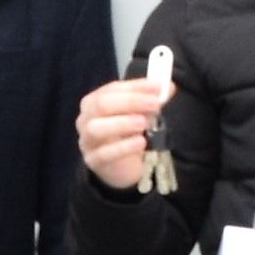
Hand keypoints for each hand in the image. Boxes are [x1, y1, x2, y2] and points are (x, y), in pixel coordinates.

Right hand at [75, 75, 174, 190]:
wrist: (121, 167)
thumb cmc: (127, 134)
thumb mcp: (141, 114)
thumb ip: (152, 101)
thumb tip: (169, 87)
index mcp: (94, 101)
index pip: (112, 89)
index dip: (135, 86)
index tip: (157, 86)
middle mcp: (86, 118)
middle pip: (102, 104)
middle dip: (130, 102)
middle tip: (155, 104)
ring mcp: (87, 140)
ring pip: (96, 128)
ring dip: (122, 123)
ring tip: (143, 123)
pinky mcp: (93, 161)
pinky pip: (104, 154)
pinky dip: (123, 147)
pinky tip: (141, 142)